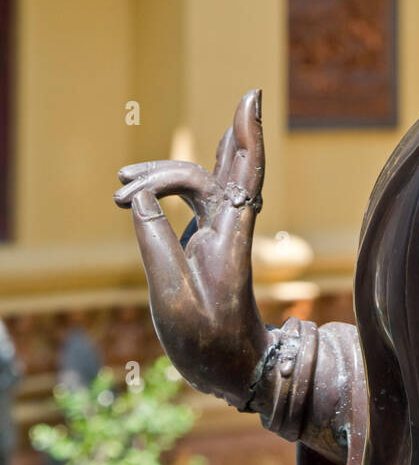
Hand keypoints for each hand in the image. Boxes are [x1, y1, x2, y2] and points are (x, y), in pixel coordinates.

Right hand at [114, 89, 270, 407]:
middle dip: (169, 167)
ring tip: (123, 180)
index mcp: (230, 238)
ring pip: (203, 182)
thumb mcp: (172, 299)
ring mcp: (223, 230)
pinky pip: (207, 191)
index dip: (247, 136)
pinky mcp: (213, 237)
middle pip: (212, 175)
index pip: (243, 175)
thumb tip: (140, 199)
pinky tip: (200, 150)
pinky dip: (192, 172)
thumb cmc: (207, 341)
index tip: (251, 97)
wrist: (233, 367)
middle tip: (122, 181)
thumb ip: (155, 245)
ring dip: (166, 175)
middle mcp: (231, 226)